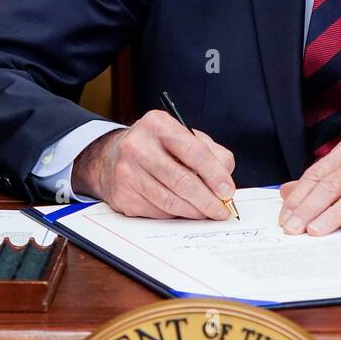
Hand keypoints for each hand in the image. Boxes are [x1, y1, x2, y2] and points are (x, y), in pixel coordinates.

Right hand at [71, 110, 235, 218]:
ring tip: (208, 212)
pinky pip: (157, 212)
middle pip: (181, 180)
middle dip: (207, 200)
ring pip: (170, 201)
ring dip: (194, 211)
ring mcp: (127, 172)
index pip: (193, 151)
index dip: (214, 174)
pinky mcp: (122, 195)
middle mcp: (138, 145)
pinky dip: (176, 214)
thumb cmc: (157, 146)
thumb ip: (211, 153)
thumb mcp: (184, 137)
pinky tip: (184, 210)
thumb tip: (225, 179)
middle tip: (222, 210)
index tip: (227, 191)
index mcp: (158, 124)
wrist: (113, 156)